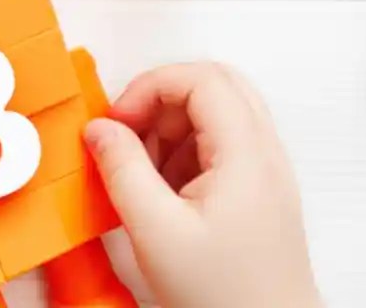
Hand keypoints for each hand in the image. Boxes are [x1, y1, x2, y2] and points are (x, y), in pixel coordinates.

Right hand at [84, 64, 321, 307]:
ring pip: (216, 114)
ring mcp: (265, 171)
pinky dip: (182, 155)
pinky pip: (219, 147)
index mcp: (248, 154)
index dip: (151, 86)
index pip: (202, 79)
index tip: (118, 120)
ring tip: (140, 174)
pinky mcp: (257, 192)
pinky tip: (160, 194)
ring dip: (169, 130)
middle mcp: (265, 154)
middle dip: (159, 102)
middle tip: (127, 135)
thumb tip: (100, 129)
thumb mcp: (156, 233)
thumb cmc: (227, 298)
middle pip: (213, 87)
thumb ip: (123, 171)